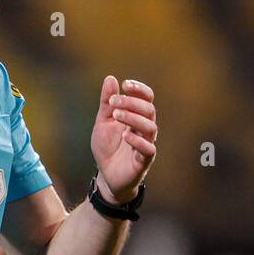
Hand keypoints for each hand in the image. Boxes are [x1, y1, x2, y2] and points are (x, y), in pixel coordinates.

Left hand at [91, 75, 157, 203]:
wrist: (106, 175)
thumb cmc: (108, 148)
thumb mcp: (103, 122)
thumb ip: (107, 102)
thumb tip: (111, 78)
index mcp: (137, 117)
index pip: (147, 98)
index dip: (139, 90)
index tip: (125, 84)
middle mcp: (144, 129)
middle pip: (149, 110)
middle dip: (132, 102)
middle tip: (114, 101)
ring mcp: (146, 144)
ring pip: (150, 127)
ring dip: (133, 118)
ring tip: (116, 115)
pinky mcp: (143, 160)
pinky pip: (148, 149)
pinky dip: (138, 141)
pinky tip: (125, 135)